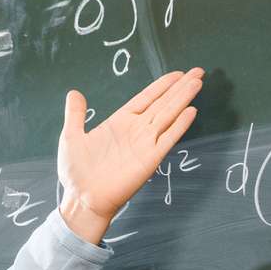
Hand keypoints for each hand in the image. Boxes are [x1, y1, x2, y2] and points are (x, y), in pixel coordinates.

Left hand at [56, 68, 203, 243]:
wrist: (82, 198)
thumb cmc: (76, 172)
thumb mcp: (71, 137)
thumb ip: (75, 114)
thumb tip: (74, 93)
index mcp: (119, 122)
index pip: (146, 98)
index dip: (162, 85)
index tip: (177, 73)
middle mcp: (136, 130)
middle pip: (162, 103)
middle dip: (180, 87)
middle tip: (198, 71)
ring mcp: (144, 143)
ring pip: (168, 115)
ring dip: (183, 98)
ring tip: (197, 82)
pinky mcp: (150, 159)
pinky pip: (168, 138)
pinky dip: (180, 125)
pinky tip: (191, 111)